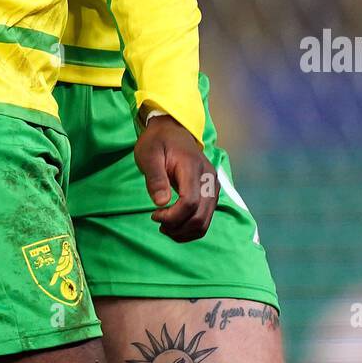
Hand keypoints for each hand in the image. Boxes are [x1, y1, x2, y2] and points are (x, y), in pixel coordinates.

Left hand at [134, 113, 218, 241]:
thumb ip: (155, 178)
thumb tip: (161, 203)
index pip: (190, 202)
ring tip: (165, 226)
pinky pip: (206, 218)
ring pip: (204, 222)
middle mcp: (209, 179)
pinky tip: (175, 225)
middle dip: (177, 227)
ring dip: (184, 231)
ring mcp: (213, 186)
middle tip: (158, 223)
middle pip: (199, 216)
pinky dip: (191, 228)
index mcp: (193, 167)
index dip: (172, 216)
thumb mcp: (148, 154)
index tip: (154, 215)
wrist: (172, 130)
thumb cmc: (158, 142)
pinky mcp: (212, 192)